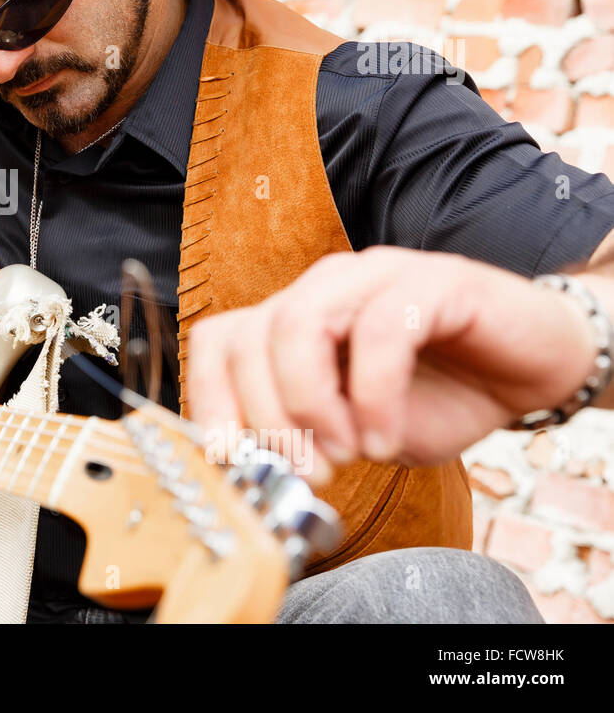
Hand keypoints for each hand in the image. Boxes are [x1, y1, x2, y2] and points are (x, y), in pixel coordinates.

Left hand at [185, 246, 600, 483]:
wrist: (534, 370)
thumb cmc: (442, 398)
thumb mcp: (356, 432)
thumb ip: (304, 437)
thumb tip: (251, 468)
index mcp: (294, 318)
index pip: (217, 341)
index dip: (211, 402)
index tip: (235, 463)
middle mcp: (324, 288)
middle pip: (251, 338)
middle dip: (267, 419)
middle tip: (309, 471)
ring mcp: (376, 274)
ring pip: (300, 324)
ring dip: (311, 404)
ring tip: (348, 454)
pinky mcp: (435, 279)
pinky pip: (381, 329)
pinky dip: (373, 396)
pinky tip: (387, 439)